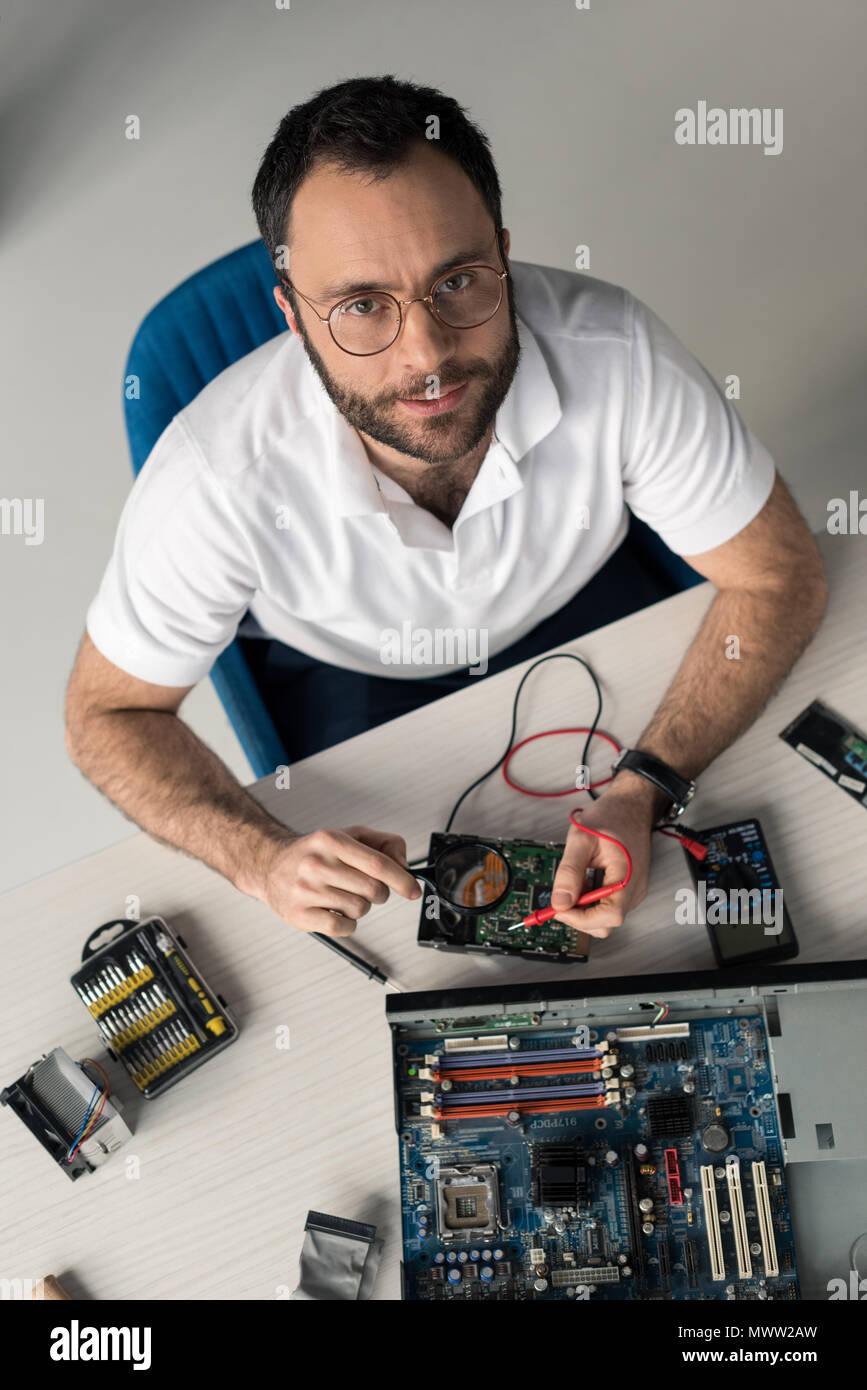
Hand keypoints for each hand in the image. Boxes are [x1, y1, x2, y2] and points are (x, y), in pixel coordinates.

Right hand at [249, 824, 421, 935]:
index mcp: (332, 841)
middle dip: (380, 893)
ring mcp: (306, 890)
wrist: (271, 865)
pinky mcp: (299, 914)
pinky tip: (337, 911)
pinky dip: (348, 924)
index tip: (413, 890)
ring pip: (360, 909)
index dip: (402, 880)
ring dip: (361, 907)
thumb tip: (404, 865)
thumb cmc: (315, 852)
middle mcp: (317, 864)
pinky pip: (343, 928)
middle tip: (369, 889)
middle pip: (373, 889)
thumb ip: (383, 844)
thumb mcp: (349, 836)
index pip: (378, 863)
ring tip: (345, 896)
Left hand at [550, 785, 656, 938]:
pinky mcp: (628, 888)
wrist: (631, 805)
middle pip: (606, 923)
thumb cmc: (612, 816)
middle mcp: (634, 890)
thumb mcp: (581, 839)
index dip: (580, 919)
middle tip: (560, 897)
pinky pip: (608, 905)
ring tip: (575, 883)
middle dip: (579, 916)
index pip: (608, 917)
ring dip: (584, 908)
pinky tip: (584, 881)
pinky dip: (591, 901)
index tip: (559, 908)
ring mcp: (633, 891)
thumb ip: (569, 872)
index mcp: (627, 877)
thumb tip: (559, 901)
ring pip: (605, 917)